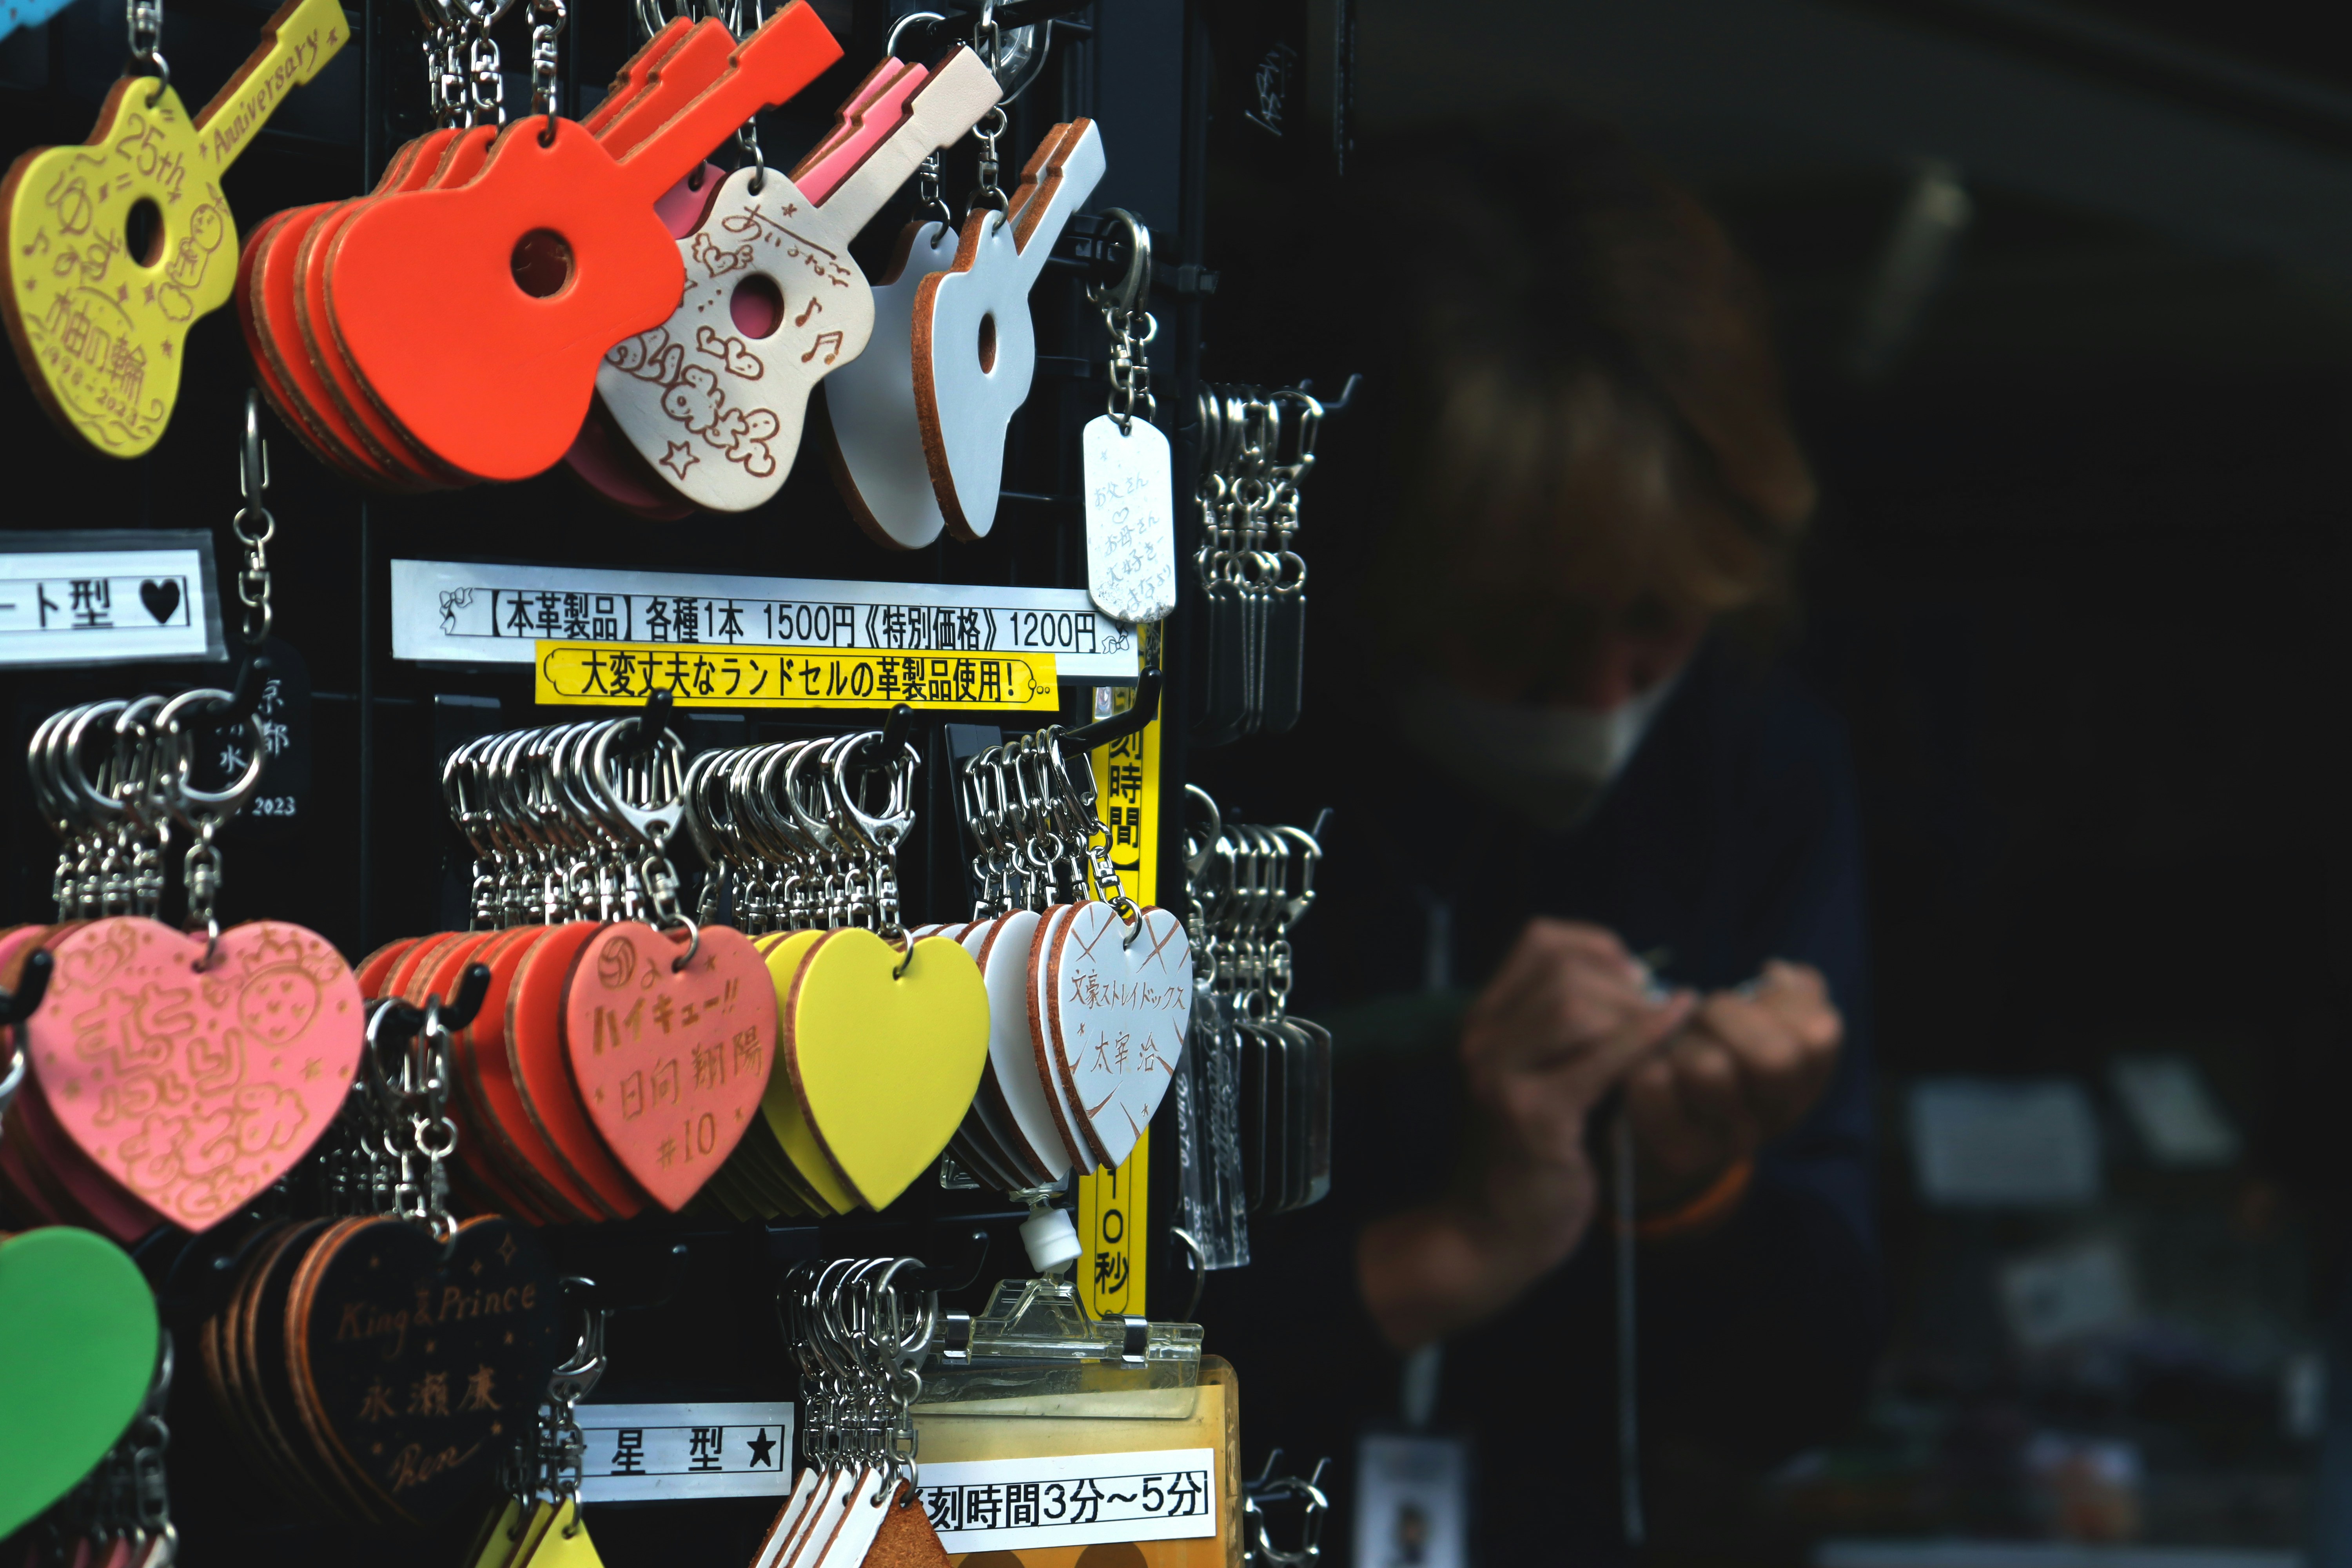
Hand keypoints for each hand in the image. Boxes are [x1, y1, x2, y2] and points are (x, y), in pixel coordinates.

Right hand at [1460, 920, 1694, 1178]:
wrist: (1493, 1231)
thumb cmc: (1532, 1153)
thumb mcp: (1542, 1075)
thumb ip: (1571, 1028)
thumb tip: (1640, 978)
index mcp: (1483, 1020)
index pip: (1539, 940)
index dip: (1597, 946)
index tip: (1633, 979)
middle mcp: (1479, 1040)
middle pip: (1561, 969)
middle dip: (1624, 984)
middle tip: (1661, 1012)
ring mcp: (1498, 1077)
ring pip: (1574, 1006)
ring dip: (1634, 1013)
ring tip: (1666, 1032)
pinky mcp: (1532, 1117)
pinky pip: (1600, 1059)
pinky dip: (1646, 1036)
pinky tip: (1675, 1027)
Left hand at [1624, 959, 1841, 1216]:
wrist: (1672, 1127)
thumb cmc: (1722, 1054)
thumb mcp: (1765, 1022)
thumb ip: (1789, 993)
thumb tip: (1780, 973)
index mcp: (1807, 1077)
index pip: (1819, 1034)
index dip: (1780, 1000)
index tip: (1754, 996)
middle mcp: (1778, 1115)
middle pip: (1774, 1059)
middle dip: (1727, 1014)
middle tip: (1705, 1014)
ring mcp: (1733, 1141)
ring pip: (1711, 1069)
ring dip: (1684, 1039)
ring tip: (1676, 1044)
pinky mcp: (1682, 1153)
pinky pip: (1656, 1086)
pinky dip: (1647, 1064)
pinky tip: (1651, 1067)